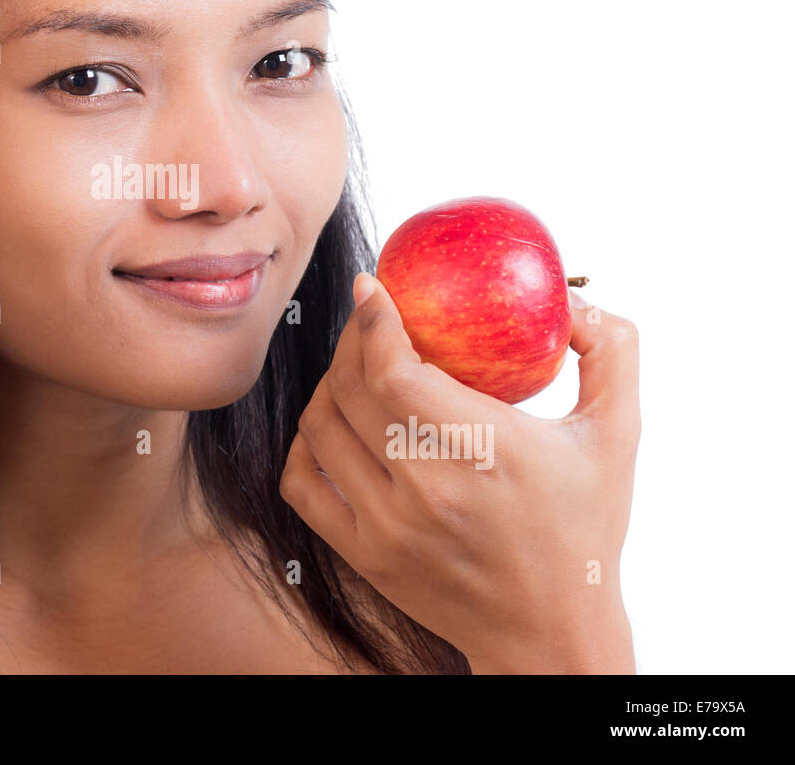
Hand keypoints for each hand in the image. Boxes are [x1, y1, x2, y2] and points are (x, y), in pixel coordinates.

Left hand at [280, 273, 640, 673]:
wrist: (551, 633)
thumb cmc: (585, 527)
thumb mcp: (617, 435)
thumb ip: (612, 352)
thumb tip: (571, 299)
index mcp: (485, 451)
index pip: (393, 370)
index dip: (372, 320)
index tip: (372, 287)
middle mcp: (427, 489)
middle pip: (349, 388)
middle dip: (350, 339)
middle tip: (367, 319)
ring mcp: (386, 527)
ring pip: (320, 428)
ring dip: (328, 384)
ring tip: (355, 368)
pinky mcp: (362, 555)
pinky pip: (301, 482)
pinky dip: (305, 443)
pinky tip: (334, 425)